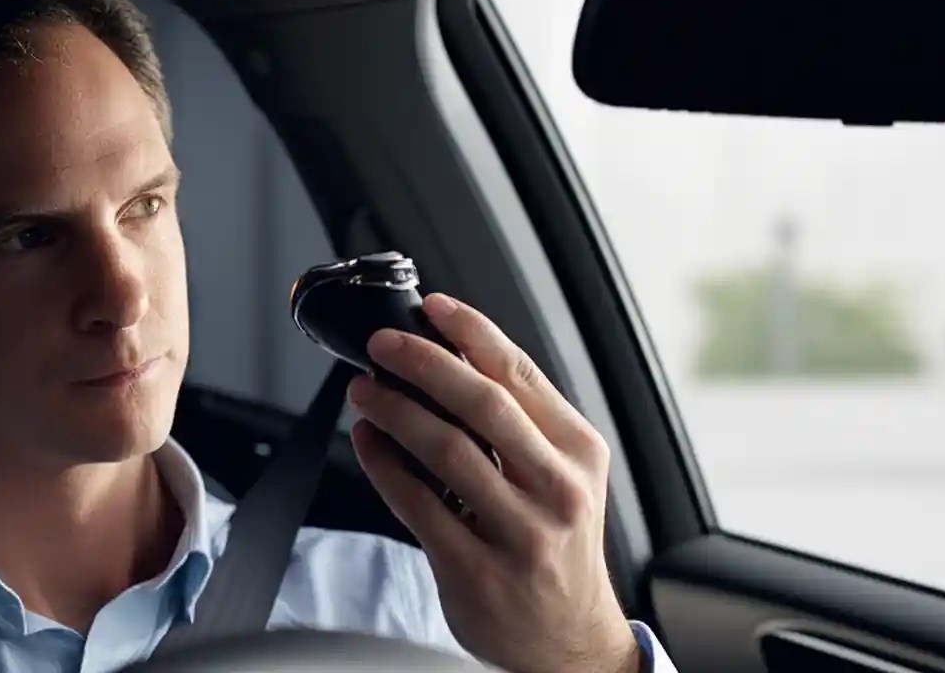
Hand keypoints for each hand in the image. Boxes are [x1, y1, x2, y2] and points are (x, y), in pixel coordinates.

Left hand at [347, 293, 639, 672]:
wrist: (568, 638)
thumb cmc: (557, 544)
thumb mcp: (563, 476)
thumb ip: (520, 424)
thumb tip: (449, 358)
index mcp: (579, 452)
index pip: (521, 374)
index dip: (471, 331)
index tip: (433, 306)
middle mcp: (557, 489)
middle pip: (482, 404)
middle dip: (423, 362)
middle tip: (382, 343)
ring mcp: (519, 533)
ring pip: (445, 450)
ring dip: (394, 410)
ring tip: (364, 391)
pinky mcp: (477, 570)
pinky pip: (417, 504)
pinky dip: (383, 466)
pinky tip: (367, 442)